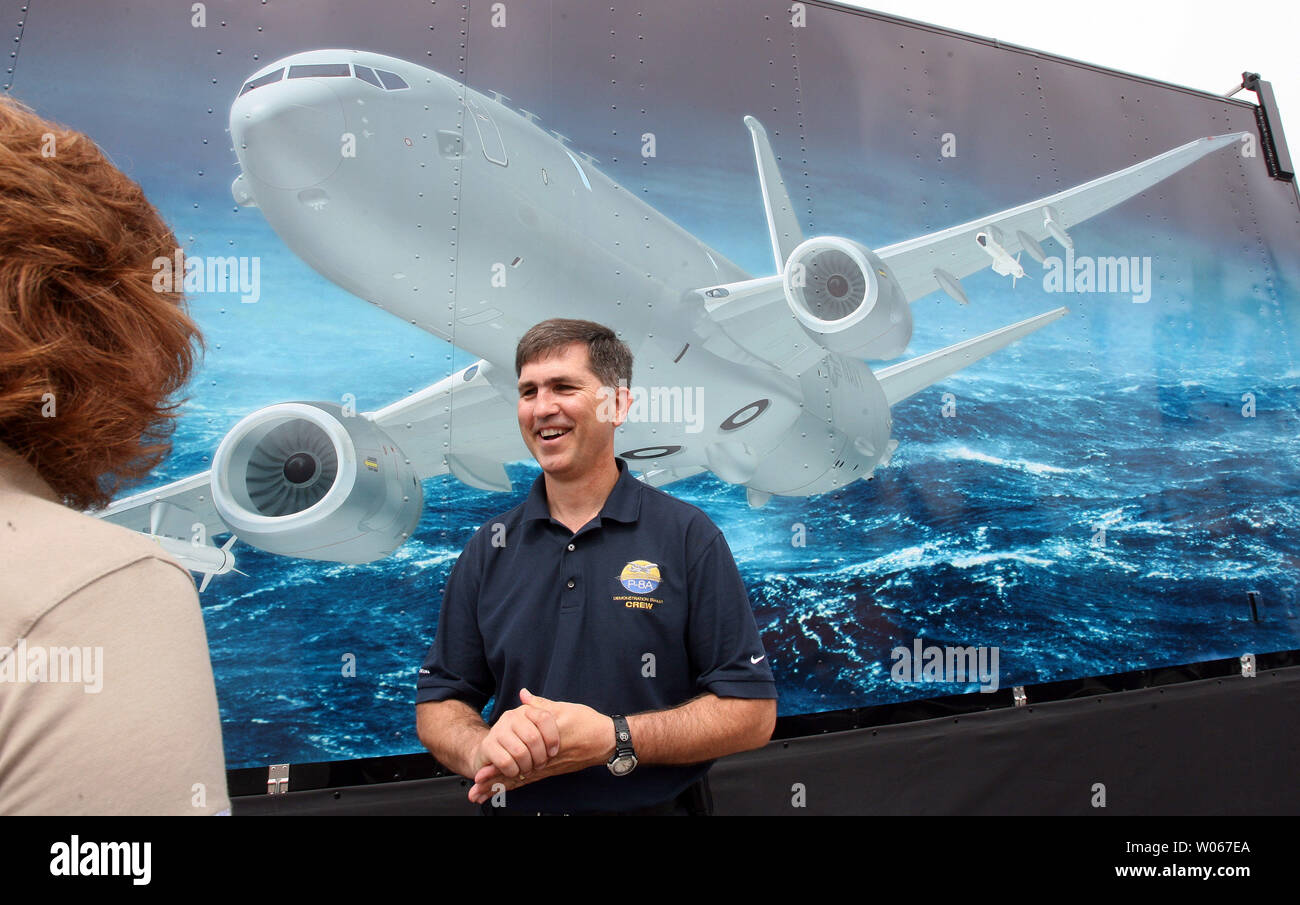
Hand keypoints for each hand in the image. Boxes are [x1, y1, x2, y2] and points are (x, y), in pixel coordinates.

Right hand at [467, 688, 559, 785]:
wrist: (490, 751)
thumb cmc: (519, 741)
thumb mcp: (534, 728)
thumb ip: (540, 713)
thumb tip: (524, 692)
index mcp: (525, 710)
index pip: (544, 718)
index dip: (552, 738)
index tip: (553, 752)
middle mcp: (510, 717)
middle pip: (533, 737)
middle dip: (540, 757)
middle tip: (539, 765)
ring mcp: (497, 730)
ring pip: (520, 752)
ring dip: (527, 766)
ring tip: (527, 769)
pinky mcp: (487, 746)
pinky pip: (506, 762)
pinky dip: (513, 771)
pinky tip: (514, 770)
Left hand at [468, 689, 614, 804]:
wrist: (607, 741)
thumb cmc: (587, 724)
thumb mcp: (563, 709)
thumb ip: (540, 704)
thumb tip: (523, 695)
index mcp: (543, 744)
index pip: (515, 759)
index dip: (496, 767)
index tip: (480, 773)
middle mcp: (544, 760)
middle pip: (515, 774)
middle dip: (493, 783)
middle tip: (475, 791)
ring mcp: (548, 767)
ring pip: (521, 780)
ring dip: (501, 788)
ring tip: (483, 795)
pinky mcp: (553, 770)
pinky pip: (532, 780)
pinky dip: (517, 785)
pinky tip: (505, 790)